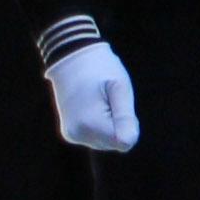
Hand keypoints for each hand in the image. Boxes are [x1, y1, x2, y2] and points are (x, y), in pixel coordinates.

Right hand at [46, 39, 142, 153]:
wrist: (71, 57)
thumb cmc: (100, 68)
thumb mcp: (119, 88)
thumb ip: (124, 117)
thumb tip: (128, 143)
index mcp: (89, 124)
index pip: (125, 142)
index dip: (130, 123)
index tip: (119, 103)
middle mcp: (77, 134)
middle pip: (115, 143)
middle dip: (119, 124)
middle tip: (109, 98)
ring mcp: (72, 135)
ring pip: (107, 141)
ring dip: (110, 123)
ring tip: (100, 99)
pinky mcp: (70, 133)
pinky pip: (97, 136)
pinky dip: (100, 124)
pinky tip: (93, 105)